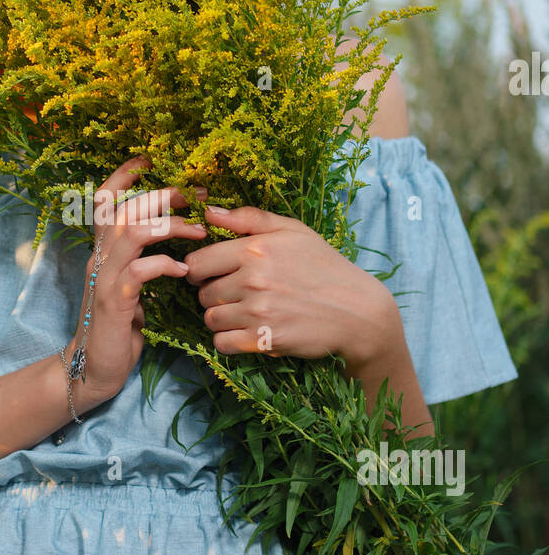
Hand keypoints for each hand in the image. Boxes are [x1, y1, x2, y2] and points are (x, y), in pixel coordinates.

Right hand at [67, 157, 207, 409]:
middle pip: (125, 207)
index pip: (104, 201)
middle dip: (163, 195)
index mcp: (104, 250)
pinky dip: (165, 265)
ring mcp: (105, 277)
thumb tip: (177, 233)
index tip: (149, 159)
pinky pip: (139, 271)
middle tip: (197, 196)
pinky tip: (184, 271)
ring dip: (169, 225)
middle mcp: (99, 257)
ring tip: (198, 230)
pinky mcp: (114, 301)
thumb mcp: (132, 285)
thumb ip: (144, 258)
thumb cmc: (120, 326)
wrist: (95, 368)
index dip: (123, 176)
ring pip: (132, 231)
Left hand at [183, 204, 400, 367]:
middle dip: (213, 294)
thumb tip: (209, 211)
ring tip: (243, 312)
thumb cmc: (324, 266)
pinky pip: (222, 343)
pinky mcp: (264, 340)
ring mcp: (258, 312)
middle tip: (235, 294)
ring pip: (211, 319)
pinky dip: (229, 340)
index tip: (212, 274)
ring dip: (221, 318)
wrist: (357, 311)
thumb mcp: (293, 231)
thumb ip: (249, 218)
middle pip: (203, 293)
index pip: (197, 263)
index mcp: (255, 249)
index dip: (199, 270)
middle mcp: (253, 280)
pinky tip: (246, 331)